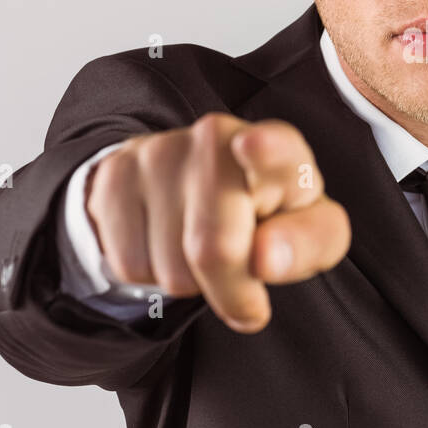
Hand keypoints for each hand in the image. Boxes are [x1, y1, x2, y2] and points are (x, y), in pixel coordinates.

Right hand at [83, 112, 350, 332]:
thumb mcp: (312, 233)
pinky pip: (130, 264)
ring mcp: (159, 151)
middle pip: (215, 248)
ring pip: (170, 268)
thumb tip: (265, 259)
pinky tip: (169, 244)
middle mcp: (217, 137)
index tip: (251, 145)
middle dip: (232, 290)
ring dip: (191, 282)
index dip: (266, 151)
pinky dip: (153, 275)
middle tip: (245, 288)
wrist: (199, 192)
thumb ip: (306, 245)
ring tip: (203, 249)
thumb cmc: (271, 217)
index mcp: (281, 148)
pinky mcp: (115, 173)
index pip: (275, 149)